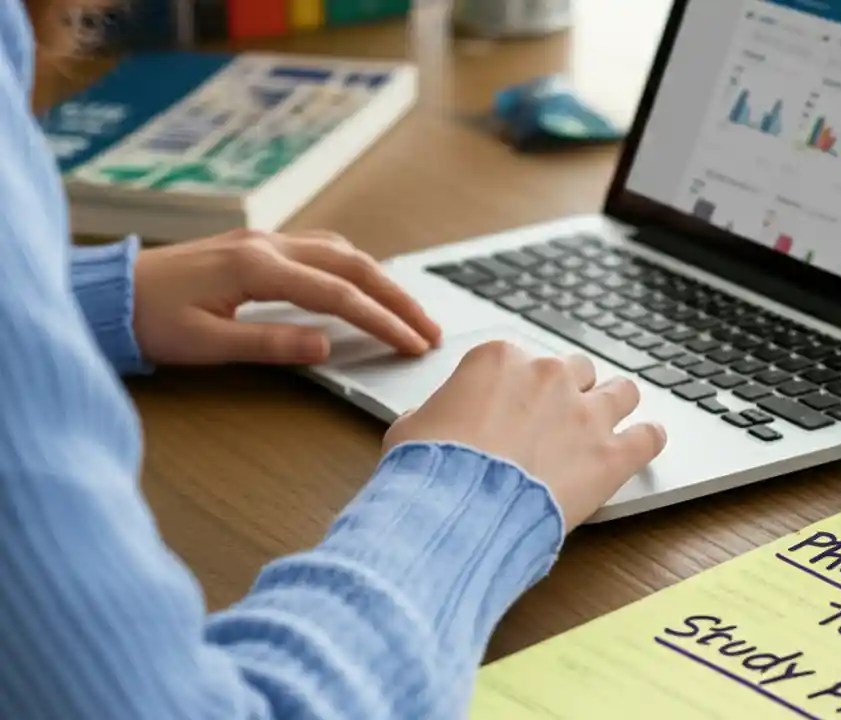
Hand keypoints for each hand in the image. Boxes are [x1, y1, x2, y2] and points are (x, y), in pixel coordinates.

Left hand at [133, 229, 441, 365]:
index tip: (414, 344)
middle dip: (398, 297)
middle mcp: (268, 245)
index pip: (340, 295)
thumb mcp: (207, 344)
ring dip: (381, 280)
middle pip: (354, 265)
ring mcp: (264, 240)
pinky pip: (321, 249)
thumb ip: (270, 343)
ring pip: (342, 251)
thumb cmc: (149, 321)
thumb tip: (326, 345)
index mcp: (258, 267)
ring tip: (409, 311)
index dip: (383, 321)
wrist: (108, 294)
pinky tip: (363, 284)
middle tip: (431, 329)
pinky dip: (354, 267)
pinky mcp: (257, 246)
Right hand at [383, 341, 666, 528]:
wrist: (455, 511)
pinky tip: (645, 444)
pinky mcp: (611, 454)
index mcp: (500, 359)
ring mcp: (585, 413)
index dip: (520, 389)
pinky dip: (648, 440)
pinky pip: (649, 436)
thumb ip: (433, 413)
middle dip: (569, 394)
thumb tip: (432, 418)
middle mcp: (548, 375)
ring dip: (615, 406)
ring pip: (622, 391)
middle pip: (575, 371)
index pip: (523, 361)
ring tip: (607, 426)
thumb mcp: (410, 428)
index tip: (517, 409)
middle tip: (558, 424)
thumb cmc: (428, 470)